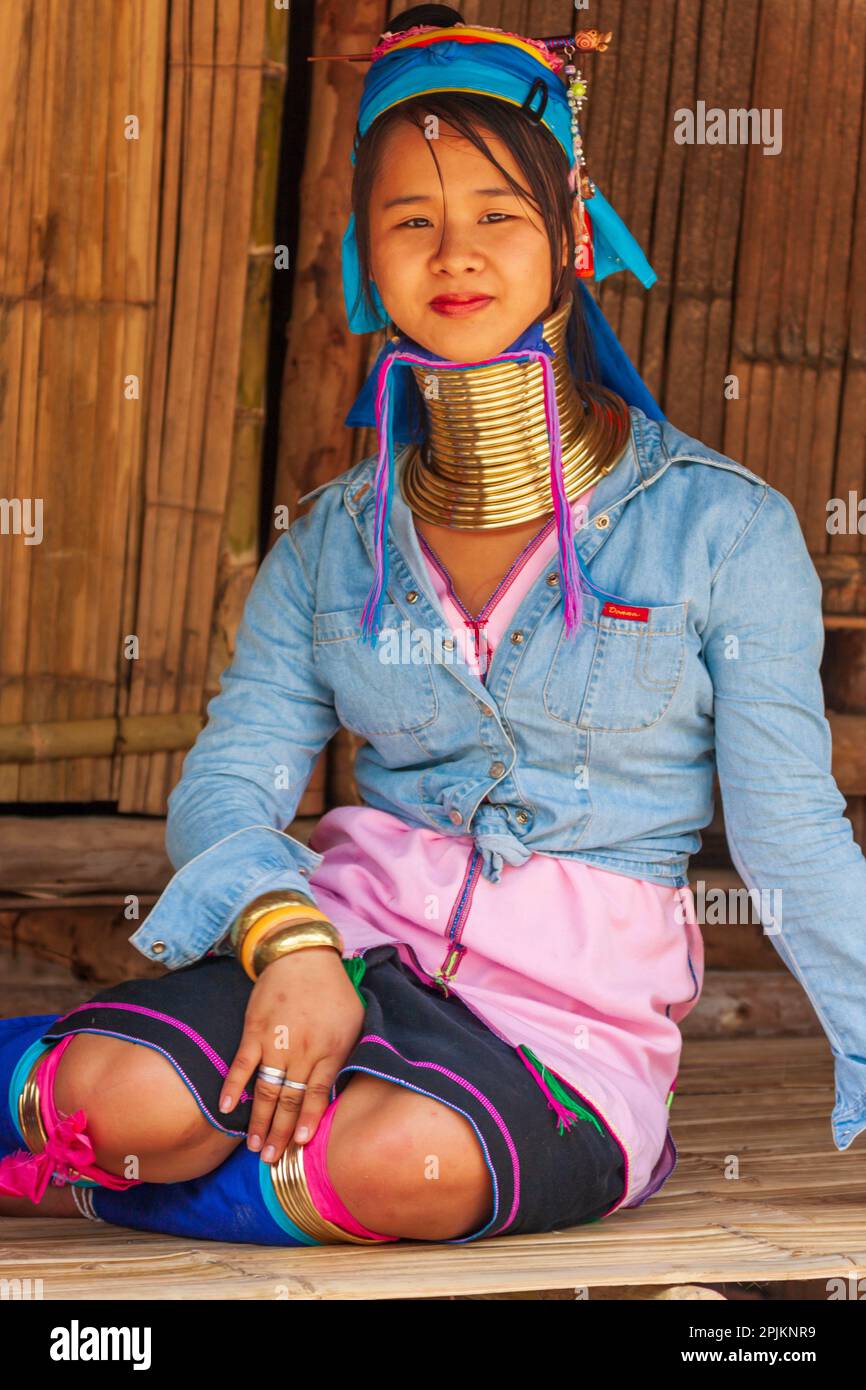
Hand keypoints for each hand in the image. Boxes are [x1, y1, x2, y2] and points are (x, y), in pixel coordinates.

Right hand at [219, 947, 365, 1163]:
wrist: (302, 956)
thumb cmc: (333, 991)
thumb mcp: (353, 1022)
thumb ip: (345, 1056)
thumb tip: (337, 1089)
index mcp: (329, 1050)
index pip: (316, 1094)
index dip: (306, 1120)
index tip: (298, 1143)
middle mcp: (302, 1051)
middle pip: (289, 1099)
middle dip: (280, 1132)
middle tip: (272, 1160)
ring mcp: (276, 1042)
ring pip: (266, 1090)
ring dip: (258, 1121)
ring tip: (254, 1147)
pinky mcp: (254, 1031)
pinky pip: (241, 1065)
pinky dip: (233, 1087)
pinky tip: (225, 1109)